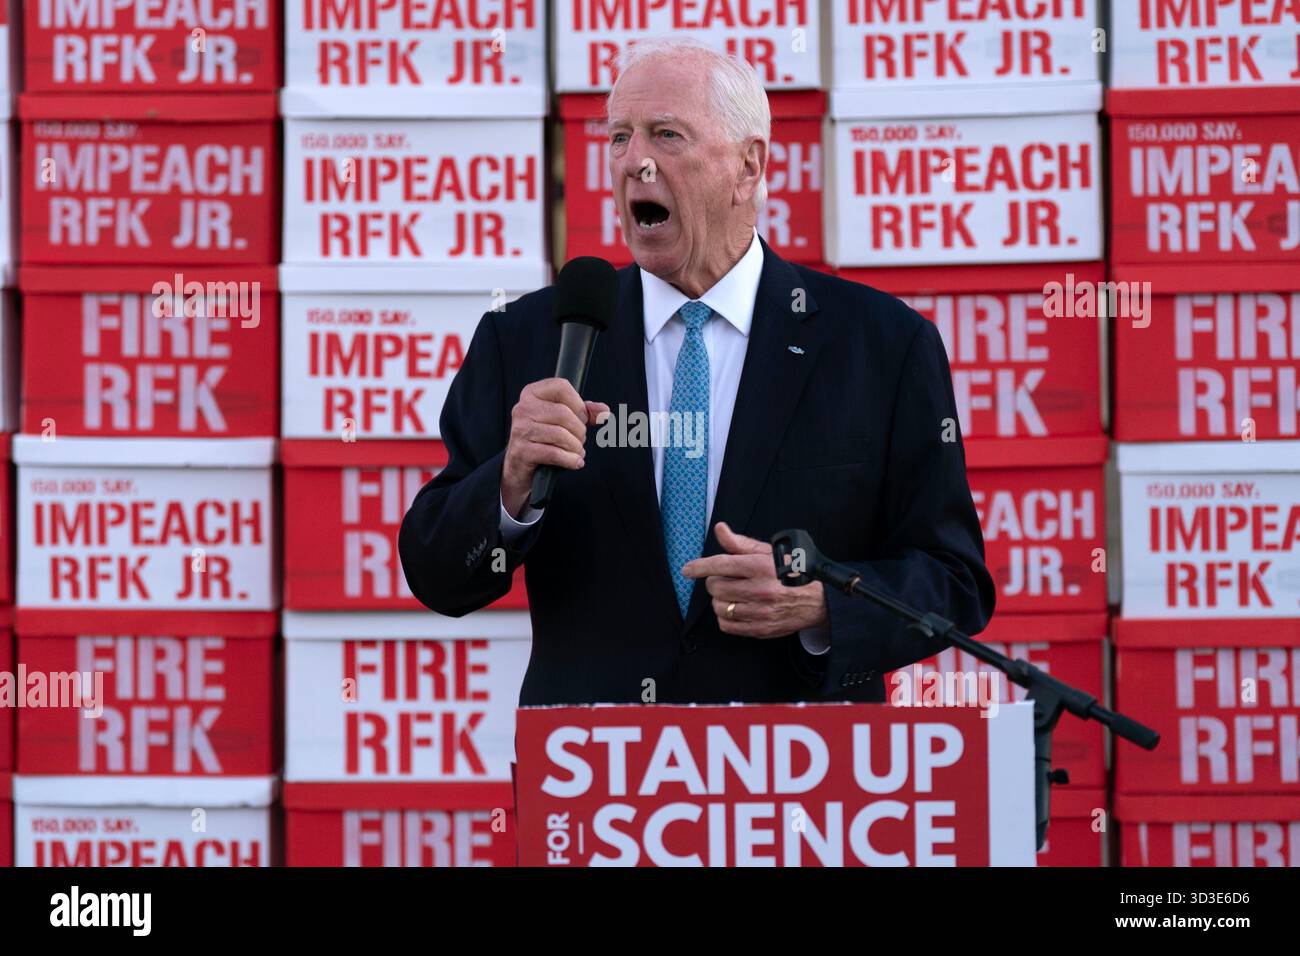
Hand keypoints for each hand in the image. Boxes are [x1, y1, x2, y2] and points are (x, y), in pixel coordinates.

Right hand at [502, 378, 609, 516]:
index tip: (581, 418)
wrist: (520, 464)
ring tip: (576, 451)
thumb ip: (584, 412)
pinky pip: (554, 453)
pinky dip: (570, 460)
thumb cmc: (544, 437)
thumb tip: (604, 412)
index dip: (578, 404)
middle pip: (563, 413)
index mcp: (531, 393)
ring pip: (560, 434)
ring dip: (576, 447)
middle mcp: (522, 408)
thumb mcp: (563, 419)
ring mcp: (520, 430)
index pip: (561, 387)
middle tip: (580, 440)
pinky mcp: (522, 451)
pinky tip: (575, 462)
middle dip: (579, 430)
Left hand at [682, 522, 828, 637]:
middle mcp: (760, 590)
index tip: (687, 569)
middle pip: (716, 587)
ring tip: (733, 594)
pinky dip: (725, 617)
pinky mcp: (760, 629)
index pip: (720, 565)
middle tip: (727, 579)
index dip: (699, 567)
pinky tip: (736, 608)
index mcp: (760, 567)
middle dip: (715, 582)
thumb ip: (741, 543)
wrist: (819, 600)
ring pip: (719, 607)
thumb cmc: (793, 572)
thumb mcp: (769, 552)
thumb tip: (720, 530)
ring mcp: (760, 612)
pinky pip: (727, 625)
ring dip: (720, 600)